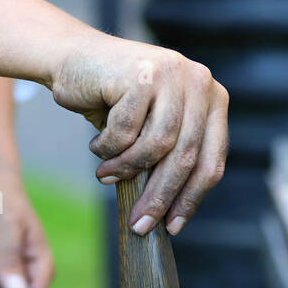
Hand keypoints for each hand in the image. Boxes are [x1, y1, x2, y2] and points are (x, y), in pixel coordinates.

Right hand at [51, 35, 228, 235]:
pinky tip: (97, 144)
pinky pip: (126, 131)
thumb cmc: (115, 102)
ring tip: (105, 175)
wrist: (74, 59)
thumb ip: (172, 158)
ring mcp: (172, 73)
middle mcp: (199, 81)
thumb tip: (173, 216)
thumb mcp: (153, 129)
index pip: (211, 160)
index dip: (191, 199)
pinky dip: (108, 147)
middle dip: (159, 196)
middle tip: (139, 224)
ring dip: (127, 169)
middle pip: (186, 156)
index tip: (172, 227)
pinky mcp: (142, 73)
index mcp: (213, 99)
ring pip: (157, 145)